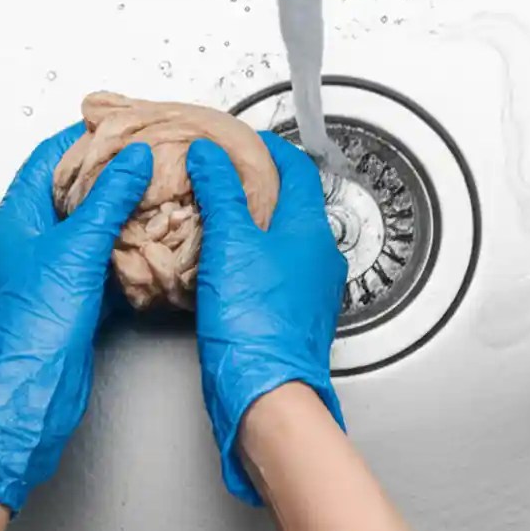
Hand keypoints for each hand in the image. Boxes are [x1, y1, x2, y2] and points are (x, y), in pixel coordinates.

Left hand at [0, 122, 152, 512]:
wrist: (26, 395)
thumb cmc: (32, 329)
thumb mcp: (76, 249)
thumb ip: (108, 199)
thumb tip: (131, 158)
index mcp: (13, 220)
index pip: (47, 159)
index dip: (83, 137)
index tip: (118, 124)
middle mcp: (24, 244)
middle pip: (68, 194)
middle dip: (108, 176)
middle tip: (145, 159)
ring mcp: (44, 276)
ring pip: (85, 232)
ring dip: (117, 217)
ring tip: (154, 197)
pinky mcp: (65, 305)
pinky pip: (96, 268)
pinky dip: (120, 256)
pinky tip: (147, 250)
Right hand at [185, 131, 347, 504]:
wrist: (266, 391)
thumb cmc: (254, 320)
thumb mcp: (230, 242)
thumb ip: (219, 191)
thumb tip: (210, 154)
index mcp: (310, 229)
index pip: (298, 168)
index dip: (269, 147)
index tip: (243, 139)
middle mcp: (319, 255)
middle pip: (291, 202)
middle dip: (258, 184)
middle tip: (222, 173)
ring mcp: (310, 287)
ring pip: (282, 237)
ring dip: (253, 221)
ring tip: (216, 214)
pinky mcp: (293, 314)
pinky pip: (273, 269)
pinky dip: (250, 255)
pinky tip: (222, 263)